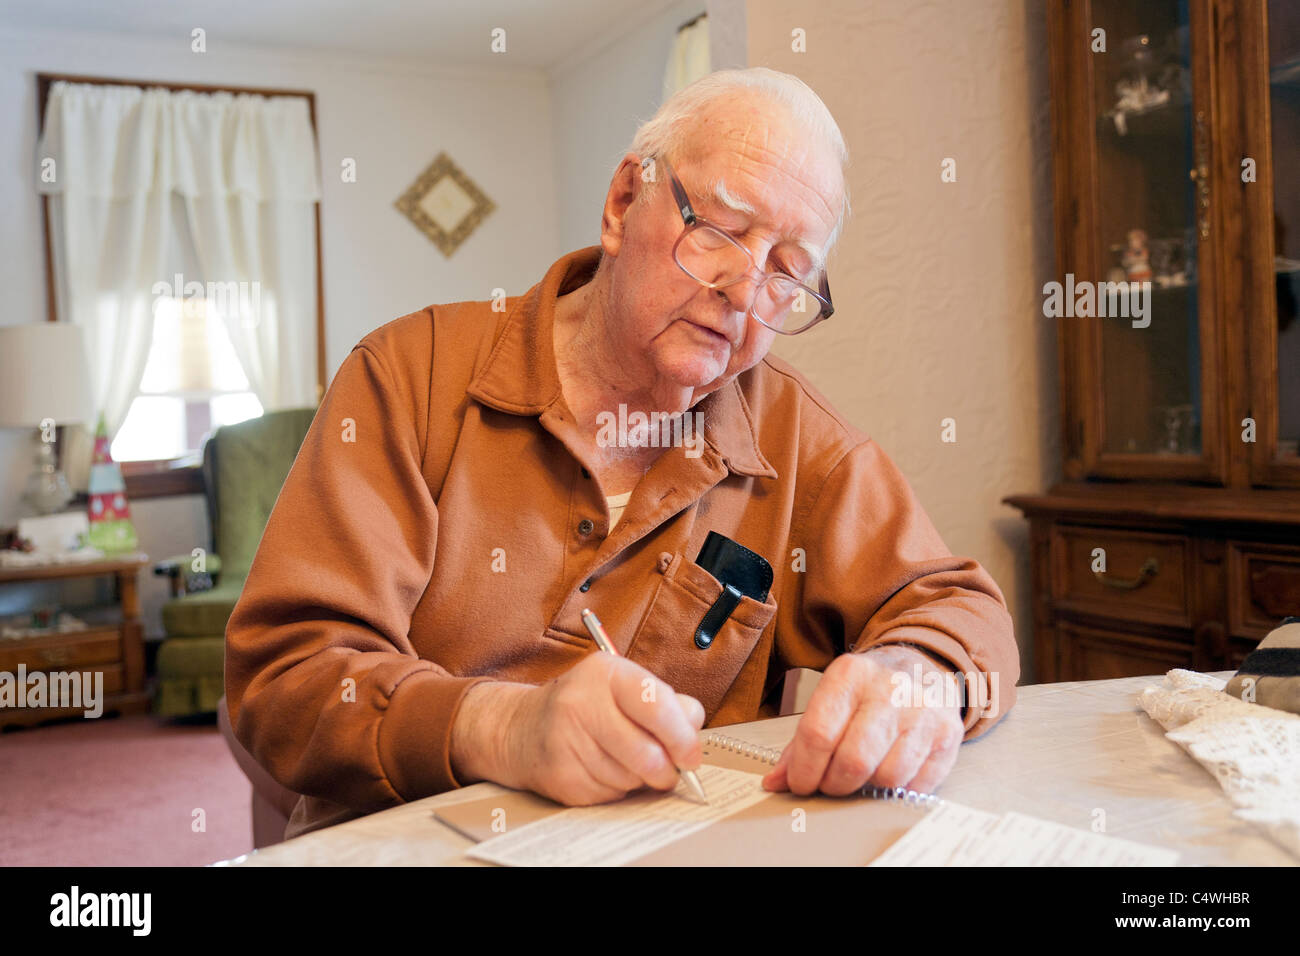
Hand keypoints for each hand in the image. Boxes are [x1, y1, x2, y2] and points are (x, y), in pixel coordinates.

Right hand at [492, 652, 705, 805]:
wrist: (524, 728)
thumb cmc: (587, 706)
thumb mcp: (623, 687)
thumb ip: (665, 703)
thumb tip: (693, 733)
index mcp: (606, 673)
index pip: (656, 705)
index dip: (682, 736)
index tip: (692, 755)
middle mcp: (581, 703)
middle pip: (646, 753)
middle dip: (668, 770)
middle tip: (672, 771)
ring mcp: (567, 741)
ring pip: (631, 778)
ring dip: (641, 779)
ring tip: (628, 762)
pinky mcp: (561, 776)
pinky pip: (610, 794)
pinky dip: (618, 789)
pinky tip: (604, 770)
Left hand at [762, 645, 963, 796]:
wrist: (921, 666)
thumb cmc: (868, 690)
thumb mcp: (831, 699)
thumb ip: (802, 741)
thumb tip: (775, 781)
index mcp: (850, 674)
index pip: (818, 733)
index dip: (804, 769)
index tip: (800, 784)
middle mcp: (890, 689)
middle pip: (853, 760)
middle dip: (834, 784)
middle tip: (830, 784)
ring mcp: (924, 711)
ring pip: (887, 777)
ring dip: (869, 786)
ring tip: (863, 770)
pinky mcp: (949, 734)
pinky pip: (917, 784)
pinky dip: (898, 787)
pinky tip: (891, 767)